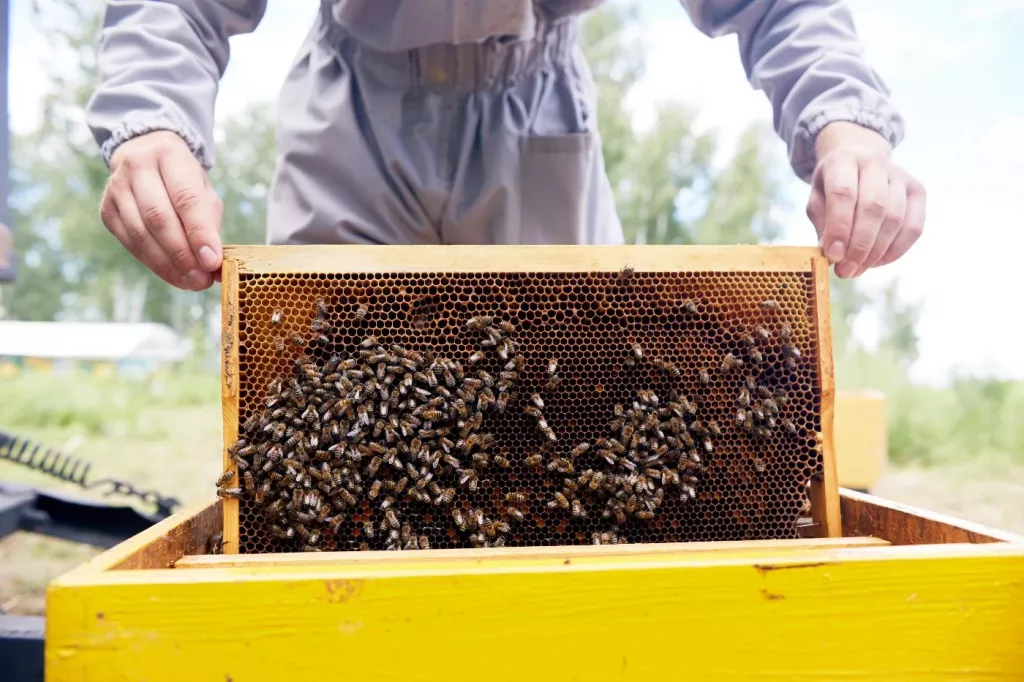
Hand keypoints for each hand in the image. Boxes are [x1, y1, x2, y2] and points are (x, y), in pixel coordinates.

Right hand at [100, 131, 222, 290]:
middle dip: (183, 254)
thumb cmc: (183, 180)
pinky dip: (154, 264)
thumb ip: (209, 223)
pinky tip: (173, 275)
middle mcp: (137, 167)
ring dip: (168, 265)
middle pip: (159, 218)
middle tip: (202, 279)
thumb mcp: (203, 190)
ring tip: (191, 282)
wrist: (144, 157)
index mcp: (169, 154)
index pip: (186, 199)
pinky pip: (130, 243)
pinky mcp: (106, 210)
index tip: (212, 261)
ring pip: (141, 234)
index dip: (199, 233)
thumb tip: (214, 263)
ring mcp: (116, 189)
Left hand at [806, 122, 925, 277]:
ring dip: (876, 252)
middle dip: (859, 246)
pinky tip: (877, 262)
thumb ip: (822, 224)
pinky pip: (914, 227)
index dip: (839, 228)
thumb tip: (832, 255)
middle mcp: (875, 163)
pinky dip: (896, 250)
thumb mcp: (817, 199)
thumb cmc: (832, 185)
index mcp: (843, 161)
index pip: (844, 194)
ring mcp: (900, 176)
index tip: (833, 256)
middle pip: (874, 207)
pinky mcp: (918, 190)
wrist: (859, 158)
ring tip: (857, 270)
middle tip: (845, 271)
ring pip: (895, 219)